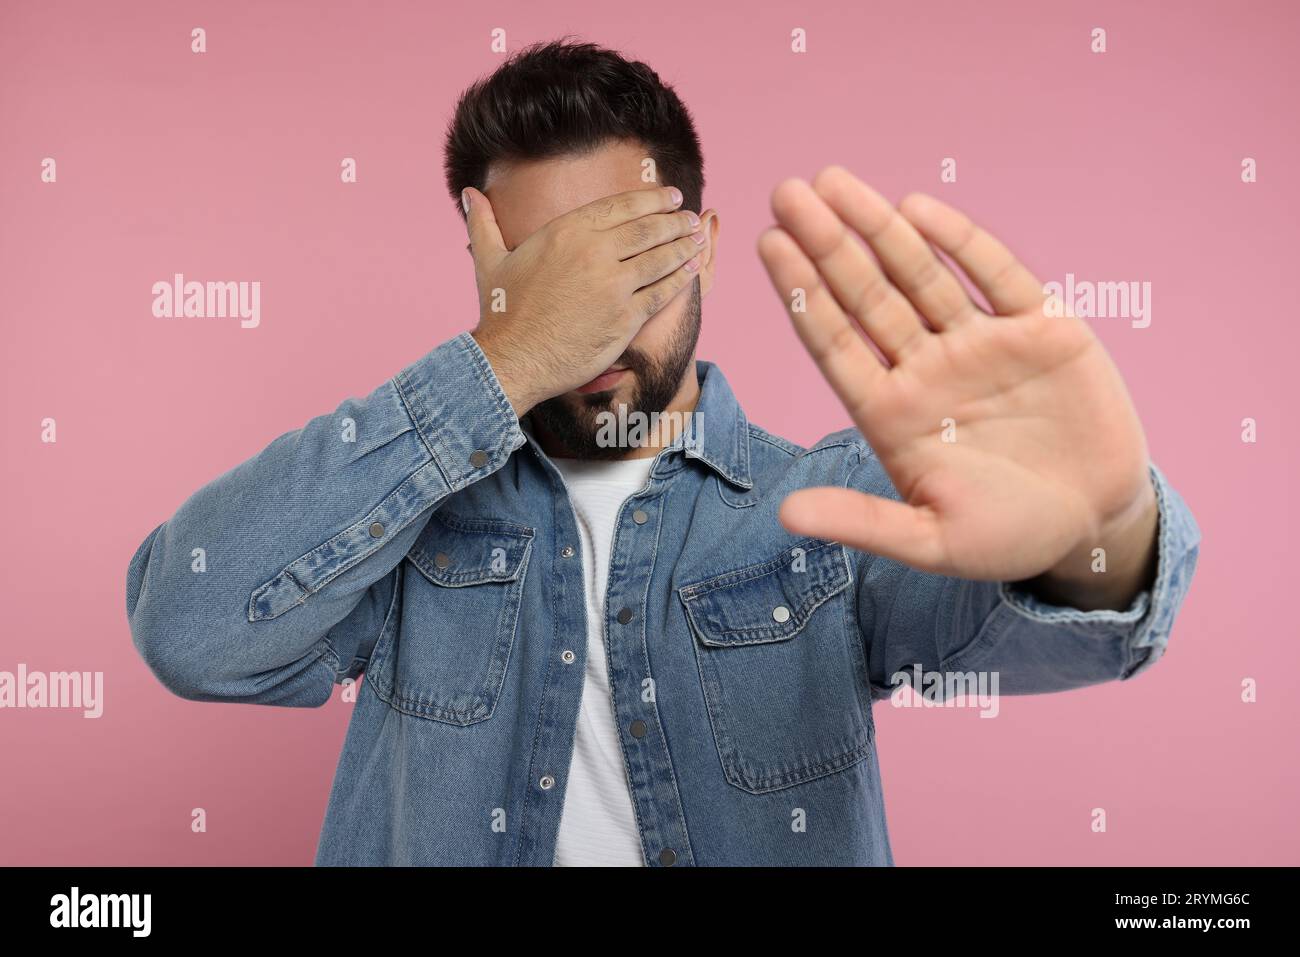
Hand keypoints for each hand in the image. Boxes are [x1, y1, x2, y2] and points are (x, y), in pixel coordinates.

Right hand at [465, 185, 705, 415]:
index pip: (621, 206)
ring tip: (698, 238)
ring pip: (660, 257)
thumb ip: (484, 223)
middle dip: (675, 220)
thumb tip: (469, 193)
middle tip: (690, 217)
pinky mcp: (625, 317)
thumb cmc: (502, 313)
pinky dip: (682, 277)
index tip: (671, 197)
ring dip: (683, 245)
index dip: (652, 199)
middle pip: (647, 228)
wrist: (513, 360)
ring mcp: (612, 285)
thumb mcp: (489, 261)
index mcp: (566, 231)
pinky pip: (662, 291)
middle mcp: (593, 252)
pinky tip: (694, 268)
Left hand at [757, 167, 1157, 600]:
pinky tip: (917, 209)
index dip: (802, 295)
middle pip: (866, 296)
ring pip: (920, 274)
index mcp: (891, 413)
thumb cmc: (1006, 538)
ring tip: (834, 183)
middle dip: (827, 244)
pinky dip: (960, 242)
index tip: (769, 245)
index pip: (835, 344)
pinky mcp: (1038, 328)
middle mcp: (926, 368)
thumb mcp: (931, 540)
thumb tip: (784, 517)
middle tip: (787, 191)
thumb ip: (862, 521)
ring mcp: (980, 343)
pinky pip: (995, 275)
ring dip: (879, 229)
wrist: (1096, 524)